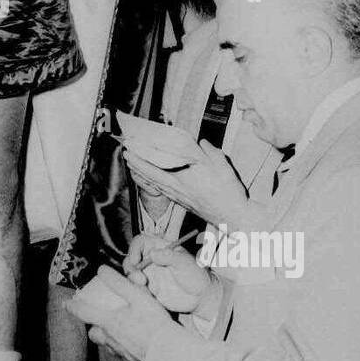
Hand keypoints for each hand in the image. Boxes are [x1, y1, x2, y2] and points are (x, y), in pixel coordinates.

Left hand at [67, 270, 170, 360]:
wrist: (170, 354)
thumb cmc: (154, 323)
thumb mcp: (138, 296)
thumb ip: (119, 283)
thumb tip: (102, 270)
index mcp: (108, 322)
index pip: (84, 313)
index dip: (73, 307)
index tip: (66, 304)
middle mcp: (110, 339)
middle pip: (94, 333)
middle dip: (94, 326)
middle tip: (100, 320)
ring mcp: (120, 353)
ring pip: (107, 344)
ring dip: (109, 337)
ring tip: (120, 330)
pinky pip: (121, 353)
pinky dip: (123, 346)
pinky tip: (135, 342)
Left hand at [123, 139, 248, 229]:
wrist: (234, 218)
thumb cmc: (229, 194)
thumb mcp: (223, 167)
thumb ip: (211, 152)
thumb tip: (202, 142)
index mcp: (184, 180)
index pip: (155, 167)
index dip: (141, 158)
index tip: (131, 149)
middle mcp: (177, 190)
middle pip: (150, 176)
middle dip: (136, 164)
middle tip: (126, 154)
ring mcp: (179, 197)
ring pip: (155, 183)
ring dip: (142, 173)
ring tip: (133, 164)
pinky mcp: (183, 203)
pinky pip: (162, 190)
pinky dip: (153, 183)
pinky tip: (151, 180)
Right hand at [124, 232, 211, 313]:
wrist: (201, 297)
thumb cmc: (196, 275)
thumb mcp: (185, 263)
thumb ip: (169, 256)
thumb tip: (152, 254)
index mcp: (159, 247)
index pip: (140, 242)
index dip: (134, 249)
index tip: (136, 260)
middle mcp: (150, 259)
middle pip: (130, 259)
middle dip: (131, 268)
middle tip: (141, 280)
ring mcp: (148, 274)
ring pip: (131, 274)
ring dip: (133, 281)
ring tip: (146, 288)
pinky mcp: (148, 288)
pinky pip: (136, 288)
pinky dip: (138, 290)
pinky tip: (149, 295)